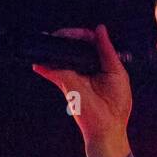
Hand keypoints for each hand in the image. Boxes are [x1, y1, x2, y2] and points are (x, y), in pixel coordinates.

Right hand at [31, 24, 131, 156]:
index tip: (85, 32)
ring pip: (63, 55)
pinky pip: (52, 71)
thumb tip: (100, 29)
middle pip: (74, 47)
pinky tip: (38, 61)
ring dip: (56, 45)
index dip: (85, 35)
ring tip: (52, 37)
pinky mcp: (65, 84)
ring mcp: (74, 76)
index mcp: (100, 65)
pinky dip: (44, 66)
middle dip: (68, 37)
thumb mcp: (117, 72)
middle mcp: (86, 69)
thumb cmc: (117, 105)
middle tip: (63, 34)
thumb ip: (107, 50)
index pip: (90, 43)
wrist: (107, 127)